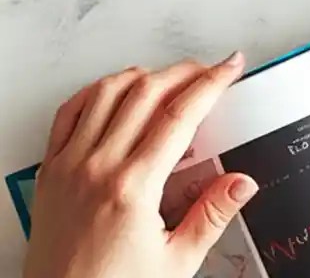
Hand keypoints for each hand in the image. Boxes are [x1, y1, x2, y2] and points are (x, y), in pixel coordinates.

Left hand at [23, 54, 257, 277]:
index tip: (230, 67)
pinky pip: (70, 112)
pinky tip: (115, 92)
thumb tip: (243, 183)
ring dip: (143, 75)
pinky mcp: (50, 171)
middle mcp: (97, 168)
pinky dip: (96, 91)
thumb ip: (212, 216)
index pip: (180, 115)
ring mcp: (69, 166)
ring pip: (106, 92)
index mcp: (133, 188)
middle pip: (146, 92)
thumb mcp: (176, 262)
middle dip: (184, 71)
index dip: (211, 83)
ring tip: (169, 78)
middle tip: (209, 70)